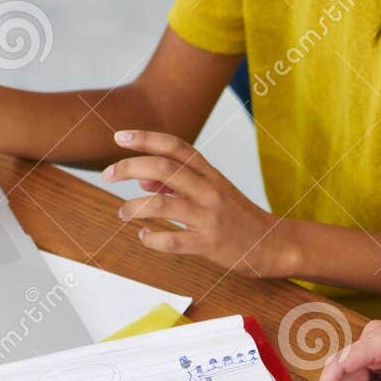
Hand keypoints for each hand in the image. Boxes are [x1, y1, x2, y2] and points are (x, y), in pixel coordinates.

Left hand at [105, 130, 285, 277]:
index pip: (175, 146)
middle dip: (130, 167)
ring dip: (134, 206)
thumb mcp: (211, 190)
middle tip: (108, 174)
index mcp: (209, 173)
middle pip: (164, 168)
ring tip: (122, 212)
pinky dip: (152, 238)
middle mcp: (209, 190)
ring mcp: (209, 216)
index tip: (119, 136)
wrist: (272, 244)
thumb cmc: (237, 215)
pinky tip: (145, 237)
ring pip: (163, 204)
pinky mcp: (209, 244)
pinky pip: (173, 240)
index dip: (145, 138)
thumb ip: (176, 182)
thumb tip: (142, 178)